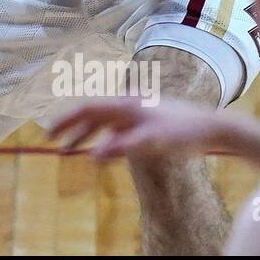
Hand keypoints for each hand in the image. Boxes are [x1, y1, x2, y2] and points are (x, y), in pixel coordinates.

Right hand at [47, 97, 223, 159]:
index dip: (66, 120)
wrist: (211, 127)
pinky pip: (114, 128)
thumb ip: (121, 147)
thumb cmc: (181, 131)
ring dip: (85, 135)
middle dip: (70, 127)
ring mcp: (135, 112)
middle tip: (51, 141)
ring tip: (69, 150)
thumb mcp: (151, 141)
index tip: (49, 133)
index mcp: (124, 104)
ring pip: (102, 122)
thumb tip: (92, 155)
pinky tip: (100, 150)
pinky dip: (102, 139)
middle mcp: (126, 105)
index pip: (87, 109)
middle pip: (91, 114)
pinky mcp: (143, 121)